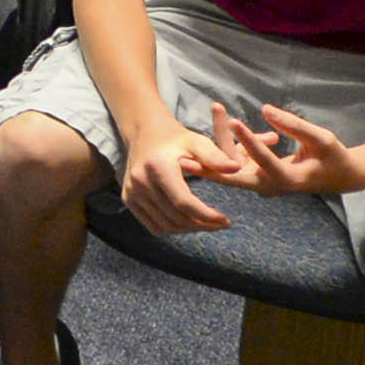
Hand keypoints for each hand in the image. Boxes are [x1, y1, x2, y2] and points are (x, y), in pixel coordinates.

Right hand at [118, 127, 239, 235]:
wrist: (145, 134)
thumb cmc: (176, 139)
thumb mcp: (197, 143)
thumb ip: (216, 157)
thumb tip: (236, 168)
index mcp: (158, 166)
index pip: (183, 202)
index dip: (206, 215)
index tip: (226, 220)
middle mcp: (140, 181)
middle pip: (175, 217)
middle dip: (202, 225)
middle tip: (220, 224)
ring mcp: (131, 191)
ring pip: (165, 225)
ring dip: (189, 229)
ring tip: (207, 224)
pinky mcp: (128, 199)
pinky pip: (153, 226)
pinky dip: (173, 229)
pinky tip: (188, 222)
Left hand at [219, 99, 364, 198]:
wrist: (338, 176)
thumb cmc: (333, 156)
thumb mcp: (322, 139)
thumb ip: (294, 125)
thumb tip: (265, 108)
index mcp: (287, 180)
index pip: (263, 160)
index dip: (248, 140)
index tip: (233, 121)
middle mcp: (268, 186)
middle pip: (232, 174)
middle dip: (207, 166)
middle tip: (181, 158)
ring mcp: (260, 182)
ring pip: (231, 161)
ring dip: (222, 136)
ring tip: (216, 107)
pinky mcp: (255, 175)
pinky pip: (236, 157)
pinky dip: (233, 138)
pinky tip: (227, 117)